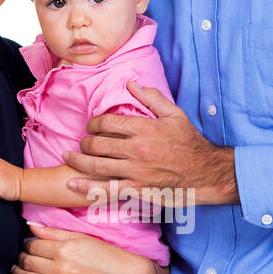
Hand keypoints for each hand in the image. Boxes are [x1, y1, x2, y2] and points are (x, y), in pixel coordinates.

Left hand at [12, 222, 156, 273]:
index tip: (28, 245)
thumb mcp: (83, 238)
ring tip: (20, 271)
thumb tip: (31, 226)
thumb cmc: (107, 255)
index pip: (33, 245)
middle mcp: (62, 268)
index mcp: (66, 249)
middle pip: (27, 262)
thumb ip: (55, 233)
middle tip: (22, 258)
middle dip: (21, 258)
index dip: (27, 244)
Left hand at [60, 81, 238, 206]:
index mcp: (144, 128)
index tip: (91, 126)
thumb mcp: (175, 114)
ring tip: (68, 157)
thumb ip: (152, 98)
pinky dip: (88, 187)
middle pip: (99, 143)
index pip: (108, 122)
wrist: (204, 172)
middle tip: (81, 142)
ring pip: (98, 165)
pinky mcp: (138, 189)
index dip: (94, 123)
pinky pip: (107, 189)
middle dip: (85, 142)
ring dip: (79, 161)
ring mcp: (136, 171)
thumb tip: (131, 84)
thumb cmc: (190, 142)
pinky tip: (73, 183)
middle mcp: (137, 149)